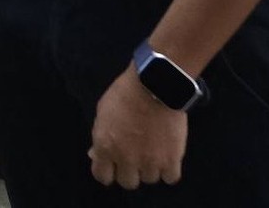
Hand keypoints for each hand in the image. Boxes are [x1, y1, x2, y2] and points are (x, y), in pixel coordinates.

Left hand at [89, 67, 187, 188]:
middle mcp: (126, 159)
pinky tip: (167, 157)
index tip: (113, 166)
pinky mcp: (172, 159)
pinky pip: (170, 178)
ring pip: (149, 179)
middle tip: (134, 158)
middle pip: (128, 182)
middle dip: (130, 171)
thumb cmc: (124, 95)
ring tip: (153, 152)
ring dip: (150, 168)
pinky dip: (169, 170)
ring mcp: (150, 161)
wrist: (154, 86)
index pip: (102, 176)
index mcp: (105, 147)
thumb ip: (100, 136)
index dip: (107, 172)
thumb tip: (96, 154)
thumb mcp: (102, 113)